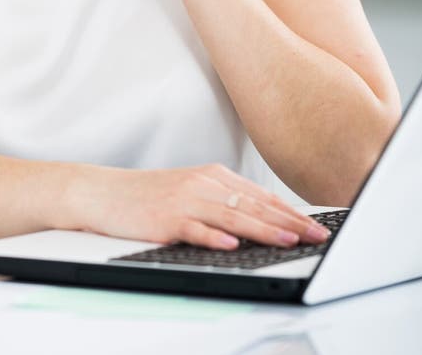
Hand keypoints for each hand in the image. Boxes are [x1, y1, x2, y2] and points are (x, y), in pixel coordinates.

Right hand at [75, 162, 330, 249]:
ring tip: (288, 239)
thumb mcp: (192, 192)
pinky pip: (195, 228)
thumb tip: (264, 219)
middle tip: (317, 235)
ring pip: (232, 216)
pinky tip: (232, 245)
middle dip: (289, 222)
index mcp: (213, 176)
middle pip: (253, 205)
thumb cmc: (150, 197)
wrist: (104, 192)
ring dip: (263, 229)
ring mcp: (185, 200)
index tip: (316, 226)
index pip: (261, 196)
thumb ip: (225, 202)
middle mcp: (203, 184)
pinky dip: (214, 237)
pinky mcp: (166, 218)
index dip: (291, 212)